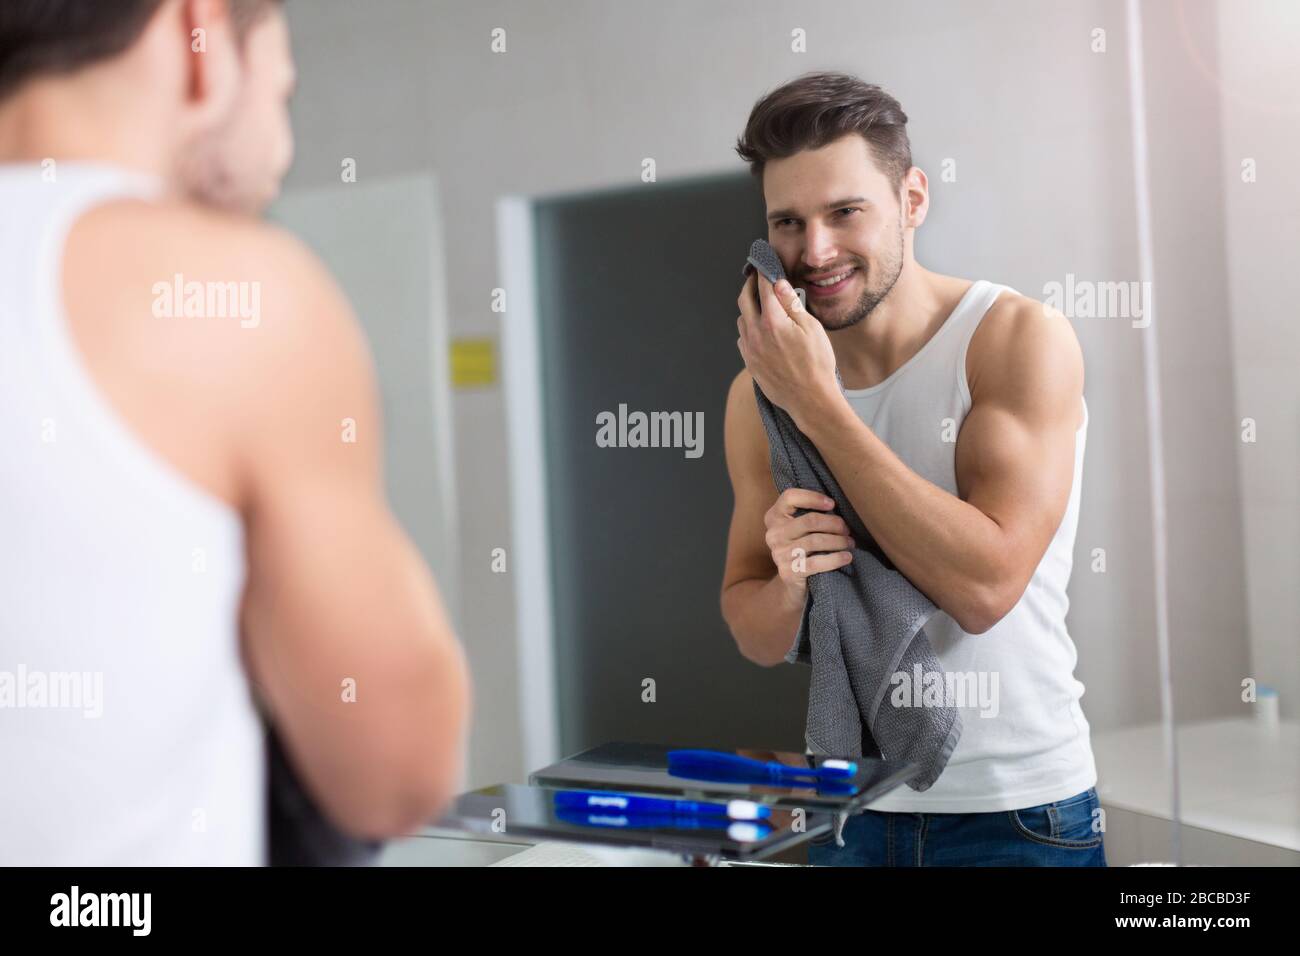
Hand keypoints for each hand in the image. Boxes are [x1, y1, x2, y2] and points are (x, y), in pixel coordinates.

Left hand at [736, 271, 841, 427]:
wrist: (810, 400)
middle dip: (749, 285)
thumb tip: (778, 284)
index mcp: (773, 322)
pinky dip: (748, 329)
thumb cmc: (817, 364)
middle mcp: (756, 334)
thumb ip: (792, 304)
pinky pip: (743, 339)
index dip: (763, 272)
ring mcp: (750, 350)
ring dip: (749, 309)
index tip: (764, 264)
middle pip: (743, 300)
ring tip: (761, 305)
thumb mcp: (811, 328)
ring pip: (741, 320)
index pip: (763, 288)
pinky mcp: (750, 363)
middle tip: (756, 278)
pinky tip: (761, 330)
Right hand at [764, 488, 854, 602]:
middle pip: (810, 520)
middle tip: (847, 530)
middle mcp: (774, 534)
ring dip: (839, 541)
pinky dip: (836, 559)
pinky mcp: (789, 572)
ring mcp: (779, 554)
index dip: (813, 497)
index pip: (790, 497)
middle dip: (834, 524)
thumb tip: (836, 507)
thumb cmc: (801, 548)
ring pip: (816, 541)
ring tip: (849, 543)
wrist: (791, 584)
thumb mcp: (798, 529)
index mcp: (774, 517)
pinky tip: (847, 557)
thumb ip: (808, 514)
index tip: (832, 504)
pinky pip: (817, 562)